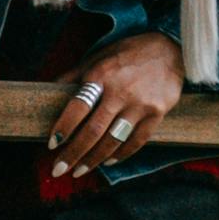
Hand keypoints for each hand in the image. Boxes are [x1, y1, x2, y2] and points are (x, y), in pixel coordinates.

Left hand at [39, 23, 185, 186]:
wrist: (169, 48)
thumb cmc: (127, 54)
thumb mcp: (97, 57)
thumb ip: (74, 76)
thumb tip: (48, 92)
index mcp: (101, 75)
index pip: (78, 107)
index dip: (63, 128)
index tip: (52, 144)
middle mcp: (120, 91)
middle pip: (93, 130)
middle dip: (74, 153)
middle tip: (59, 169)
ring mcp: (141, 104)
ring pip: (114, 140)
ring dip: (94, 159)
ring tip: (79, 171)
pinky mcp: (158, 112)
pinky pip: (137, 141)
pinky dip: (121, 154)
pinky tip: (107, 161)